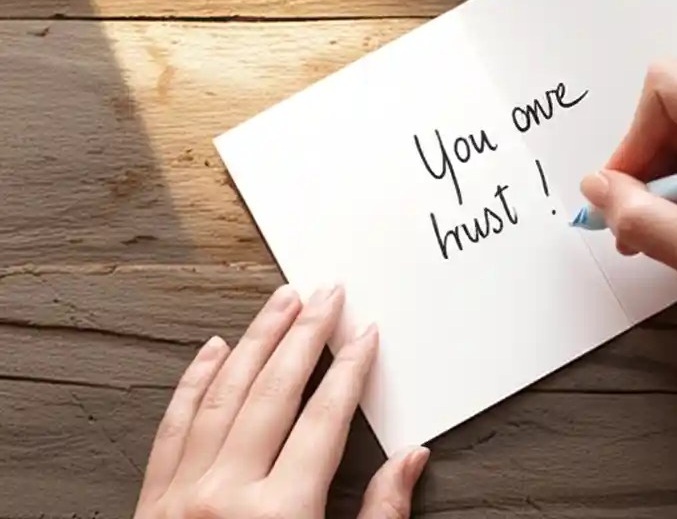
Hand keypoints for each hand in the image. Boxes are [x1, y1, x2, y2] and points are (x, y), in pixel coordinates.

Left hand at [134, 285, 428, 518]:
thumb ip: (380, 515)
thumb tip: (412, 458)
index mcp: (281, 514)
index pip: (324, 419)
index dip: (350, 371)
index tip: (366, 335)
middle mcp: (226, 496)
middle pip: (272, 392)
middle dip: (304, 336)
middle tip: (327, 293)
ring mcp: (182, 498)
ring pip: (221, 396)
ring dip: (253, 341)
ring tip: (280, 304)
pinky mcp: (151, 505)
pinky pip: (173, 427)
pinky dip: (193, 382)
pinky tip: (212, 350)